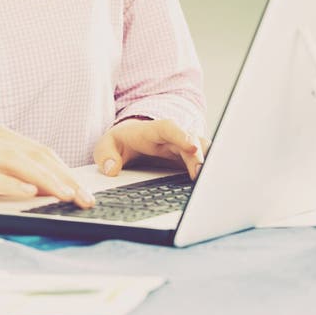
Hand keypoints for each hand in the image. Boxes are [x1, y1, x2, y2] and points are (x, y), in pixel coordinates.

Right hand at [0, 121, 95, 208]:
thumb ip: (6, 166)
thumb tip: (41, 180)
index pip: (40, 152)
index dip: (64, 171)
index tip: (84, 192)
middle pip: (34, 155)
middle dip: (63, 178)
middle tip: (84, 199)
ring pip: (17, 162)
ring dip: (45, 181)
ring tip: (65, 196)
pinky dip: (11, 184)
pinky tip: (28, 194)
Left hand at [93, 118, 210, 181]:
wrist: (130, 139)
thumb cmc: (121, 142)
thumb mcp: (106, 145)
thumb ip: (105, 155)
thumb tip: (111, 169)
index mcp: (152, 131)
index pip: (170, 129)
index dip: (182, 136)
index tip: (193, 148)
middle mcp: (172, 138)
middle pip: (192, 141)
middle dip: (201, 156)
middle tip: (204, 174)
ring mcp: (182, 148)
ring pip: (203, 151)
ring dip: (209, 163)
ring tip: (210, 182)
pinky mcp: (188, 160)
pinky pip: (203, 162)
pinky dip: (208, 171)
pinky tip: (210, 186)